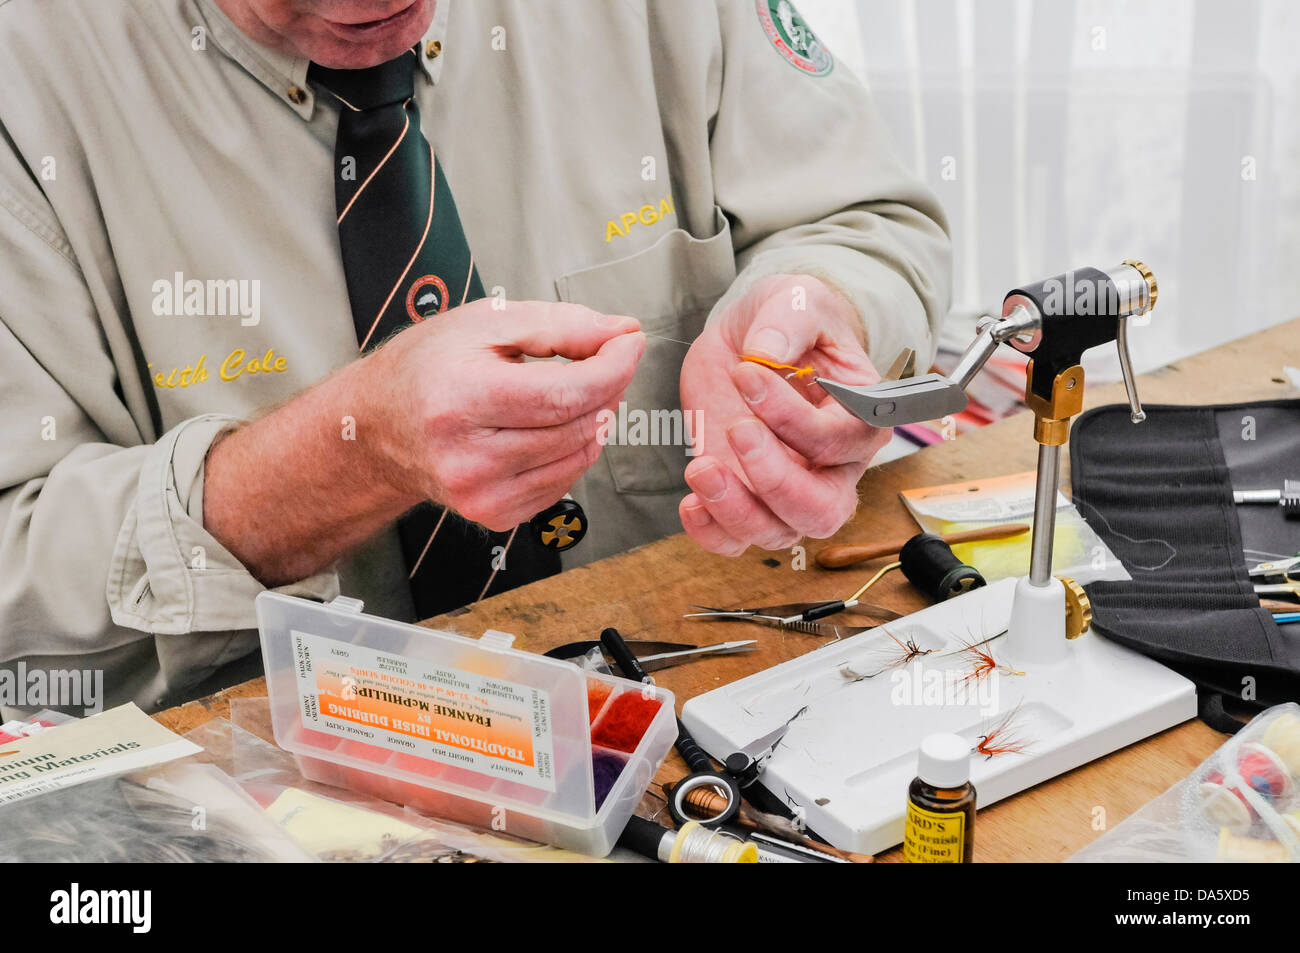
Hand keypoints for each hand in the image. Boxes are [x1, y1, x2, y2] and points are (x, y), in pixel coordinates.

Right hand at [371, 299, 644, 530]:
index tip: (629, 342)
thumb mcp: (485, 323)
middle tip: (603, 359)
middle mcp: (468, 458)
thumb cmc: (427, 368)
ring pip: (580, 456)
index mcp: (461, 400)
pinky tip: (550, 425)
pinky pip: (565, 482)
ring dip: (595, 418)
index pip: (566, 395)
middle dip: (607, 387)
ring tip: (572, 388)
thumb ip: (560, 325)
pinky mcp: (495, 515)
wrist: (379, 427)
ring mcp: (482, 495)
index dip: (613, 367)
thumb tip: (622, 331)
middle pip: (579, 426)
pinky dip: (573, 448)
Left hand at [678, 274, 889, 554]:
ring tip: (701, 468)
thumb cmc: (789, 321)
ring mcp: (787, 489)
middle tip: (736, 430)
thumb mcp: (795, 301)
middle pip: (822, 510)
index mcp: (859, 418)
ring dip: (736, 510)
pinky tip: (690, 502)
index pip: (839, 440)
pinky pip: (736, 540)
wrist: (749, 339)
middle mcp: (832, 467)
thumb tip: (767, 352)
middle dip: (776, 481)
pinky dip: (711, 532)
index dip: (793, 418)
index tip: (748, 375)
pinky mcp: (746, 497)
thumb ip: (787, 321)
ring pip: (779, 532)